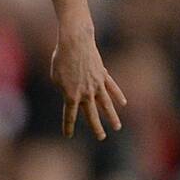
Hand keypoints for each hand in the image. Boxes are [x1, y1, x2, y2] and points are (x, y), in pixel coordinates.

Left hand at [51, 23, 126, 139]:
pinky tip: (123, 103)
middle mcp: (86, 93)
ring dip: (112, 117)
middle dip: (96, 127)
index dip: (68, 126)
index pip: (70, 115)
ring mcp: (96, 84)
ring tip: (117, 127)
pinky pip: (112, 88)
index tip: (68, 135)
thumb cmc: (61, 58)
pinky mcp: (103, 75)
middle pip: (92, 114)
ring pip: (106, 104)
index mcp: (71, 95)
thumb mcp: (56, 77)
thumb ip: (63, 89)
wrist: (75, 42)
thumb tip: (72, 94)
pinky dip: (117, 95)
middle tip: (101, 137)